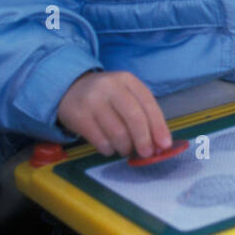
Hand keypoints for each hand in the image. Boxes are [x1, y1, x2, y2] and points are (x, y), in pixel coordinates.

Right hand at [56, 70, 170, 157]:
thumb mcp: (126, 95)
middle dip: (144, 140)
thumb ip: (144, 115)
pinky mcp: (78, 116)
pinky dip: (109, 149)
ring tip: (126, 149)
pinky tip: (110, 148)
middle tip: (147, 153)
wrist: (70, 88)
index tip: (164, 145)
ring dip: (125, 147)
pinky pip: (99, 140)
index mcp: (127, 80)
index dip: (158, 126)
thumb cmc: (107, 96)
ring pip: (117, 132)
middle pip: (134, 118)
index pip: (148, 104)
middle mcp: (110, 87)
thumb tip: (160, 143)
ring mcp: (92, 100)